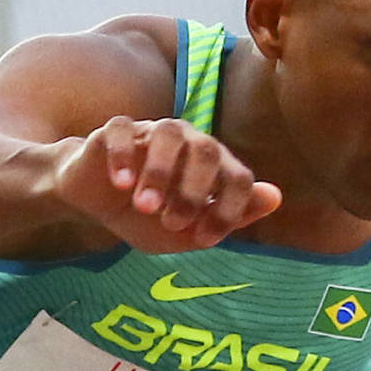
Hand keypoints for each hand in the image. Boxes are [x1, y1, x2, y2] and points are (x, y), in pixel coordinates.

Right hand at [53, 116, 281, 253]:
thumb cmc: (146, 216)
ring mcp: (151, 132)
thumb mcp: (186, 232)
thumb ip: (227, 218)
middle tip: (172, 222)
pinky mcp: (115, 130)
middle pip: (207, 149)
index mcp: (212, 167)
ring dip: (160, 173)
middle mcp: (188, 141)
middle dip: (194, 190)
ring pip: (167, 134)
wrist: (94, 201)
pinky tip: (121, 184)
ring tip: (144, 206)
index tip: (205, 239)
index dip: (229, 209)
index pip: (238, 176)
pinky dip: (124, 156)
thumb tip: (275, 197)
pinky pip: (122, 130)